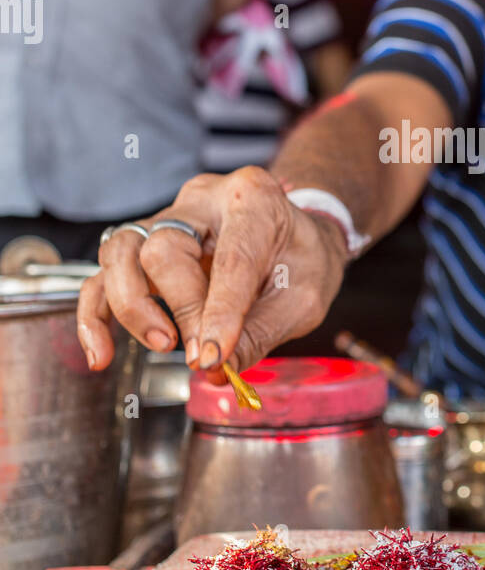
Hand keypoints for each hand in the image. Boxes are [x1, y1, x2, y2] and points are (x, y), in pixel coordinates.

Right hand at [77, 166, 348, 375]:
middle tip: (199, 353)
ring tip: (161, 343)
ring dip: (132, 307)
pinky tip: (101, 354)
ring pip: (120, 252)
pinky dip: (97, 315)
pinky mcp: (145, 242)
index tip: (210, 357)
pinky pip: (104, 274)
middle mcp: (203, 198)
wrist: (301, 236)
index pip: (229, 258)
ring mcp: (168, 217)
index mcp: (254, 199)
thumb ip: (259, 334)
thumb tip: (213, 370)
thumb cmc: (304, 261)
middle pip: (164, 249)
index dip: (218, 313)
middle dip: (180, 310)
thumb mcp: (303, 300)